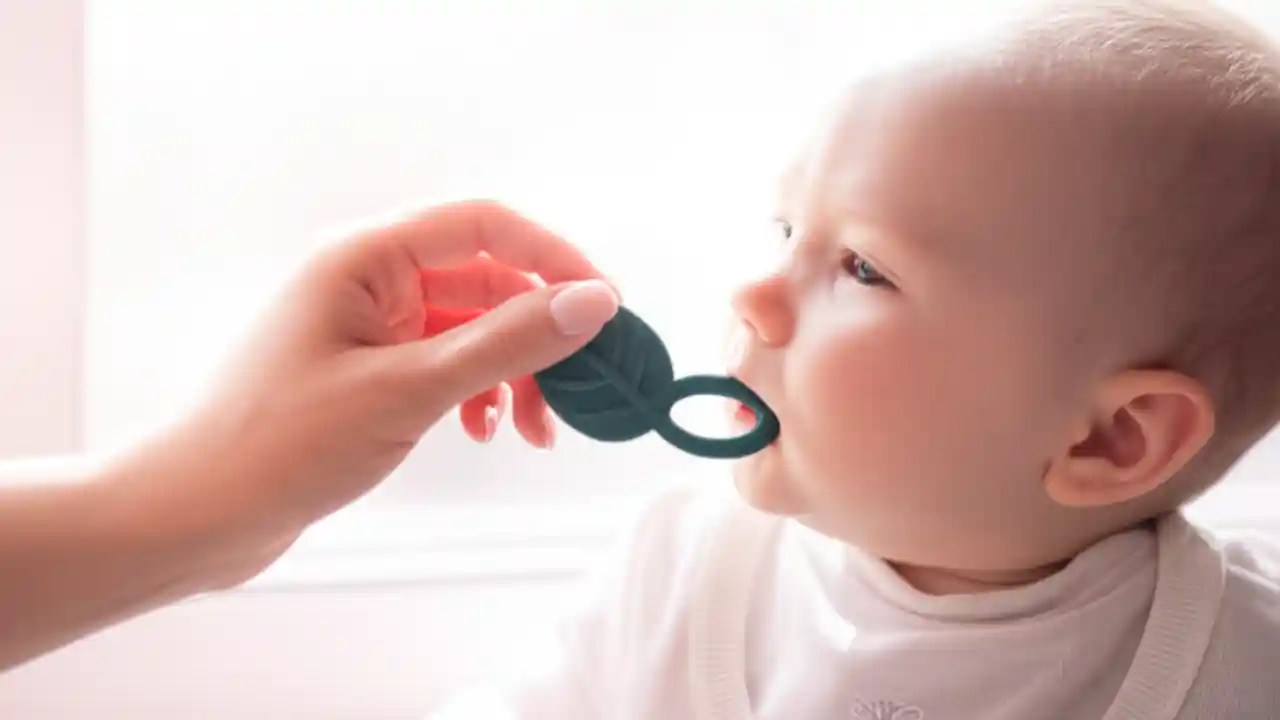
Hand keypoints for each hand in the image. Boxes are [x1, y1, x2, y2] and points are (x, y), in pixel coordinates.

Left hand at [123, 200, 618, 582]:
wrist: (196, 515)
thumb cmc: (281, 445)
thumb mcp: (408, 391)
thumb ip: (506, 341)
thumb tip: (593, 301)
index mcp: (364, 257)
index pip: (483, 223)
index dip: (553, 256)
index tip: (606, 306)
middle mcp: (367, 278)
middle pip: (485, 279)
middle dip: (537, 335)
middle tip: (579, 391)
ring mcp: (367, 324)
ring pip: (471, 327)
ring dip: (512, 373)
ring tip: (532, 432)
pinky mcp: (366, 368)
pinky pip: (445, 362)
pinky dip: (477, 392)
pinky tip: (485, 431)